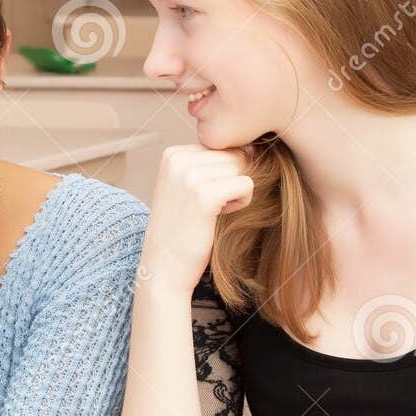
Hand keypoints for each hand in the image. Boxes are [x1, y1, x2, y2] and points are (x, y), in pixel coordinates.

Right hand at [140, 146, 253, 293]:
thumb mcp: (188, 187)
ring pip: (241, 168)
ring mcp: (188, 176)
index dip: (222, 174)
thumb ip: (210, 163)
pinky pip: (246, 185)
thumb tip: (252, 146)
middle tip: (207, 208)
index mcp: (172, 154)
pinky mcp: (204, 195)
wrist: (164, 269)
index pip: (221, 146)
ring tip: (211, 212)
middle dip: (231, 182)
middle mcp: (177, 159)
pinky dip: (241, 202)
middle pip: (233, 155)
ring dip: (236, 193)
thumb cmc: (182, 231)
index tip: (199, 198)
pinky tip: (219, 216)